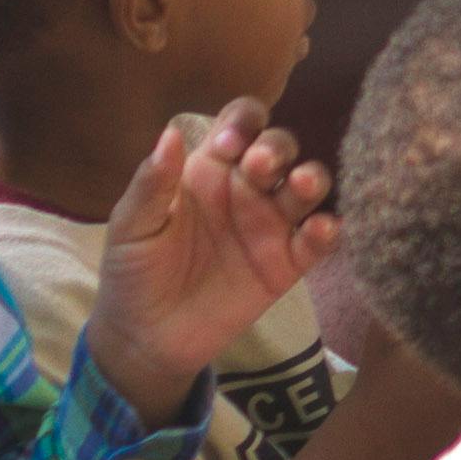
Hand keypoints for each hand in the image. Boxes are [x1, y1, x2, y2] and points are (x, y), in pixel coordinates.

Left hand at [83, 97, 341, 414]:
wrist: (146, 338)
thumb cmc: (134, 271)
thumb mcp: (132, 225)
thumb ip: (153, 183)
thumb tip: (171, 132)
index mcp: (211, 168)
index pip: (240, 123)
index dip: (244, 121)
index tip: (229, 142)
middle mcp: (248, 187)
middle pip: (281, 146)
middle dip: (278, 147)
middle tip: (261, 166)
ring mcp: (271, 224)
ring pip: (308, 185)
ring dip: (312, 178)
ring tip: (302, 187)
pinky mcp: (288, 264)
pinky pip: (318, 241)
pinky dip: (328, 230)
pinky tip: (321, 229)